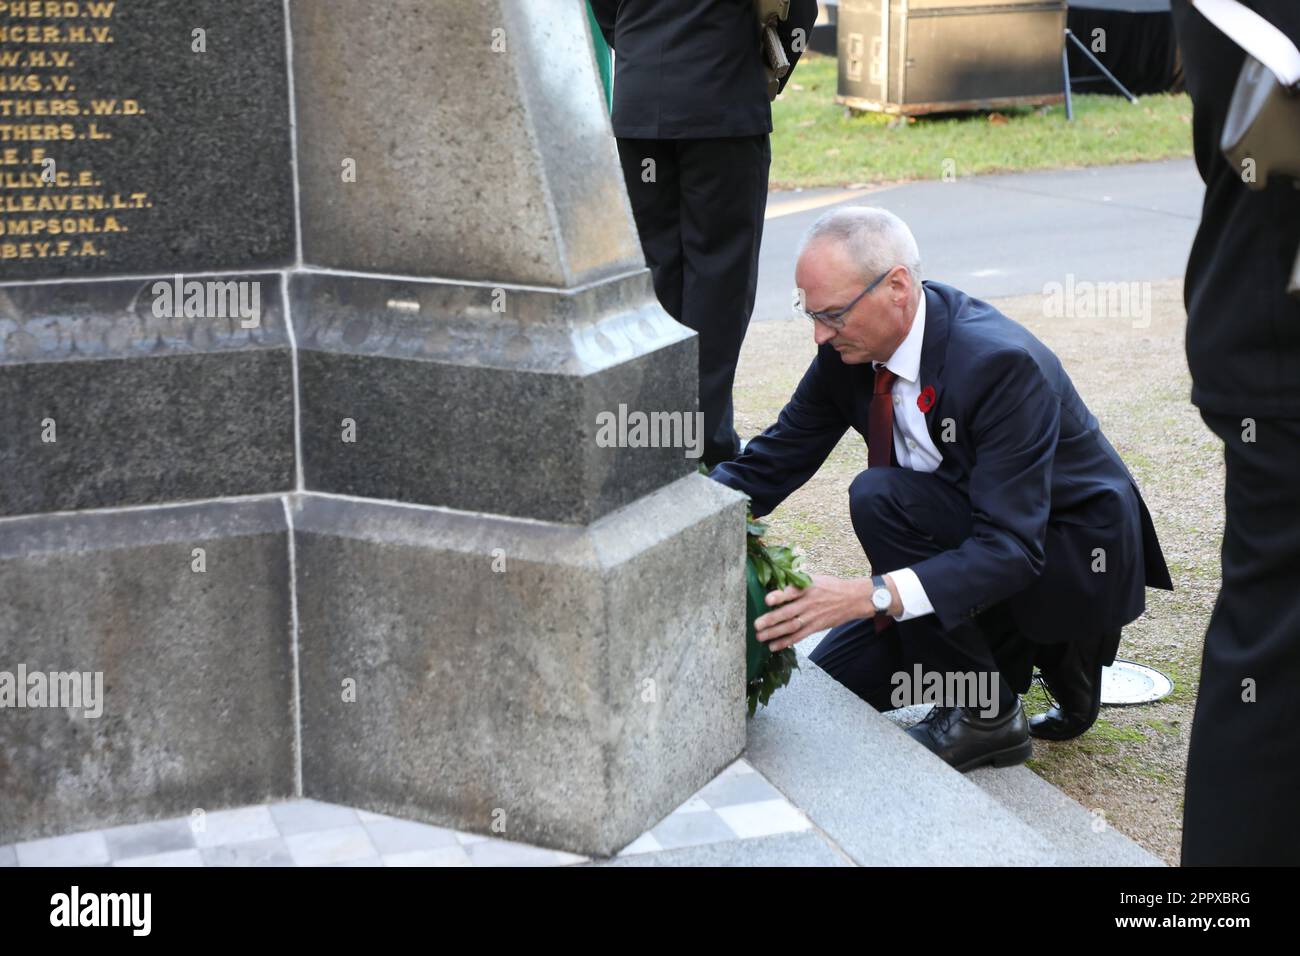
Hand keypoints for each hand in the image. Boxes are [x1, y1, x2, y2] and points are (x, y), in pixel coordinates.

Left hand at [754, 574, 874, 651]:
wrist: (852, 599)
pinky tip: (773, 646)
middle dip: (771, 619)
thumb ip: (796, 581)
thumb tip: (774, 582)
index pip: (792, 591)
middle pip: (788, 612)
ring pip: (791, 626)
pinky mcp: (815, 627)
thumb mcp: (814, 578)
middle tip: (756, 625)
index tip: (767, 599)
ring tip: (760, 637)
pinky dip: (785, 642)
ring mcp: (812, 616)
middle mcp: (809, 602)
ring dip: (774, 633)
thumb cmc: (829, 586)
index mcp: (807, 587)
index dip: (779, 595)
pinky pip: (799, 636)